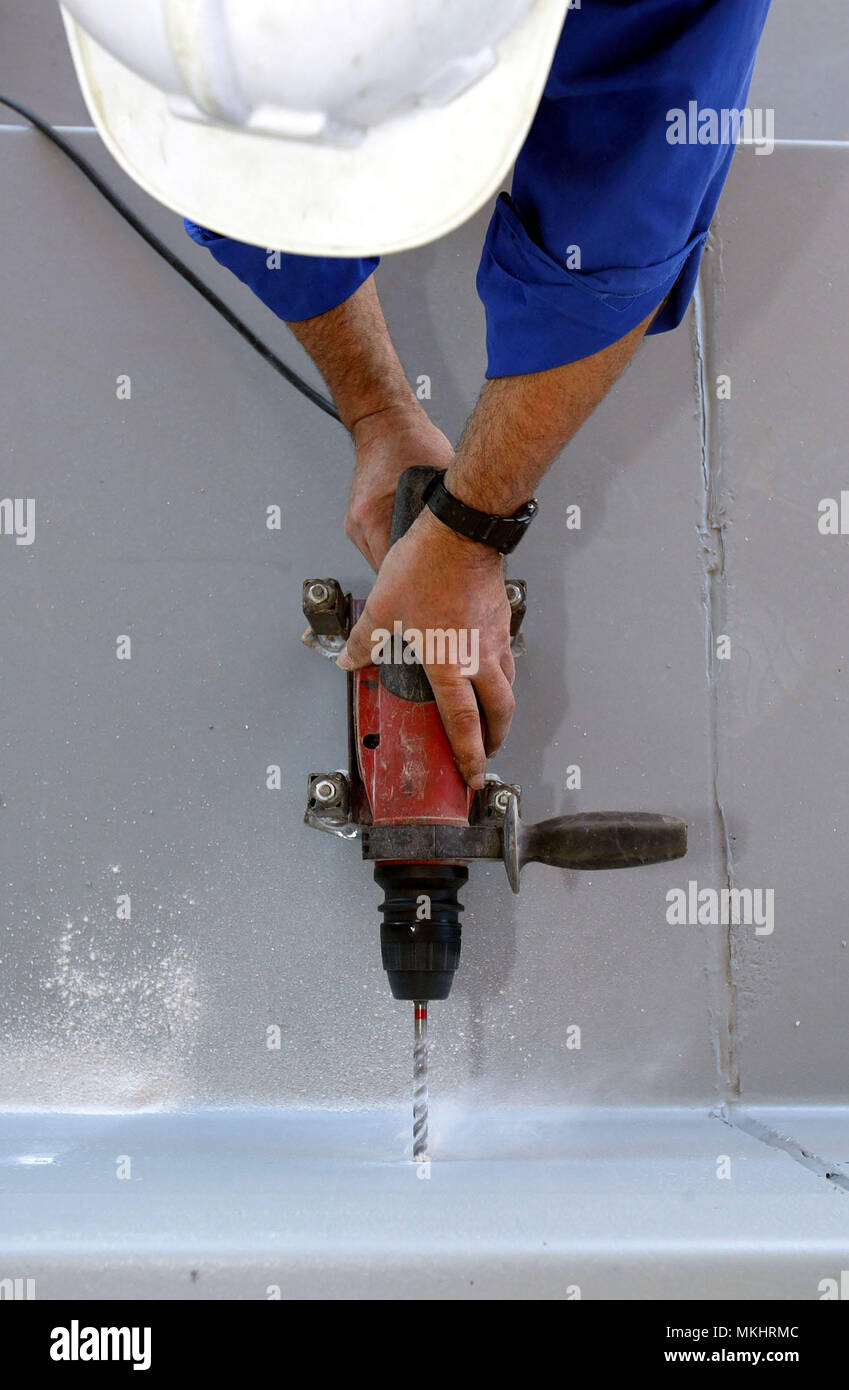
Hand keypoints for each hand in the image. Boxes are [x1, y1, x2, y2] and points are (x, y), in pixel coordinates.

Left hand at [337, 507, 515, 787]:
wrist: (460, 532)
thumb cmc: (425, 568)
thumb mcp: (383, 608)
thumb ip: (365, 640)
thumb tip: (348, 658)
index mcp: (448, 666)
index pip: (463, 724)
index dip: (469, 755)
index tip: (473, 776)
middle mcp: (478, 659)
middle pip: (499, 713)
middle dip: (495, 739)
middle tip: (487, 752)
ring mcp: (494, 639)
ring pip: (507, 686)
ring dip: (502, 709)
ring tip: (492, 718)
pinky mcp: (501, 619)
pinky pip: (506, 657)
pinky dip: (501, 674)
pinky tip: (489, 669)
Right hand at [346, 402, 453, 569]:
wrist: (386, 424)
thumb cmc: (412, 442)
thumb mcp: (440, 481)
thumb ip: (447, 516)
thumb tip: (467, 542)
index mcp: (373, 514)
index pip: (392, 568)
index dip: (416, 580)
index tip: (433, 588)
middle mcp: (360, 522)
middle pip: (385, 569)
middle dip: (410, 576)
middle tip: (435, 581)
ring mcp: (356, 523)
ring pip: (381, 561)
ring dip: (401, 565)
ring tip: (425, 565)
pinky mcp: (358, 521)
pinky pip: (377, 546)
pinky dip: (394, 550)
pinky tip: (413, 547)